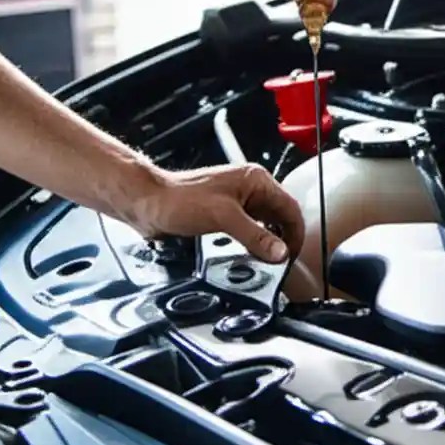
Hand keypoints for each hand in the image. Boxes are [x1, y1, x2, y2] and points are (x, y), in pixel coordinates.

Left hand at [127, 164, 304, 263]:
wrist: (149, 204)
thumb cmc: (179, 200)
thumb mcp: (223, 218)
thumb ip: (255, 236)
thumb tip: (280, 252)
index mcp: (256, 180)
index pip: (290, 208)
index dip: (295, 234)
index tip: (291, 256)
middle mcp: (250, 189)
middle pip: (280, 218)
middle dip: (282, 241)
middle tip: (280, 263)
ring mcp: (239, 202)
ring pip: (265, 227)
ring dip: (267, 244)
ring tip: (265, 262)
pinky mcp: (227, 215)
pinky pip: (249, 232)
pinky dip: (252, 245)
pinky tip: (247, 256)